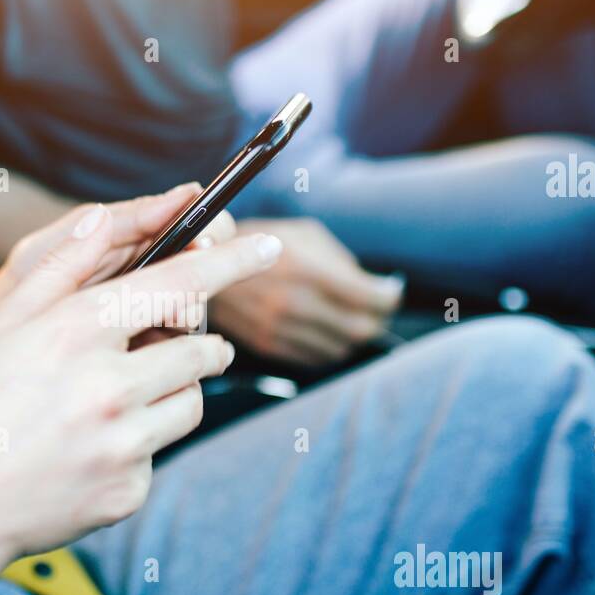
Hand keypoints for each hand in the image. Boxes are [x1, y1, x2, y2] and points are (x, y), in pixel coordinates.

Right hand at [0, 204, 281, 564]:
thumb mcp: (5, 323)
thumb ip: (64, 265)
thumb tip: (109, 215)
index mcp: (78, 331)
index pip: (179, 284)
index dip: (232, 262)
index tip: (270, 247)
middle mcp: (108, 384)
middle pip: (202, 348)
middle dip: (195, 344)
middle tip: (160, 349)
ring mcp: (122, 442)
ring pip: (193, 401)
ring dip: (172, 394)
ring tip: (112, 404)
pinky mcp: (129, 489)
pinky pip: (162, 452)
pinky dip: (140, 446)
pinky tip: (90, 451)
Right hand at [211, 218, 403, 365]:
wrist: (204, 264)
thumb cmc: (262, 242)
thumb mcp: (305, 235)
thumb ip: (344, 263)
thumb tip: (378, 287)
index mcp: (308, 270)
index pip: (370, 298)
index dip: (390, 297)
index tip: (390, 292)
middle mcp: (295, 304)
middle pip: (361, 329)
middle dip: (377, 320)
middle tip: (377, 309)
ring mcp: (280, 329)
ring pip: (341, 348)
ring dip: (353, 335)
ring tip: (350, 317)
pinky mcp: (268, 345)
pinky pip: (315, 359)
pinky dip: (330, 348)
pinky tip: (327, 330)